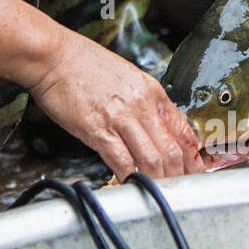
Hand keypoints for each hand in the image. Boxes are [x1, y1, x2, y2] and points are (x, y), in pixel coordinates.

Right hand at [29, 30, 203, 179]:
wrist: (53, 56)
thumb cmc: (84, 66)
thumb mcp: (127, 79)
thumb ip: (144, 104)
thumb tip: (154, 130)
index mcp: (152, 91)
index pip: (183, 130)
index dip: (193, 158)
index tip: (194, 172)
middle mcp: (141, 104)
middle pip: (172, 149)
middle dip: (179, 175)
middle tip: (180, 190)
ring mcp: (120, 117)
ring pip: (152, 158)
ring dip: (157, 180)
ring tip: (158, 192)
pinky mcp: (98, 129)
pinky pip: (121, 160)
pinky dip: (129, 177)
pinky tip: (131, 186)